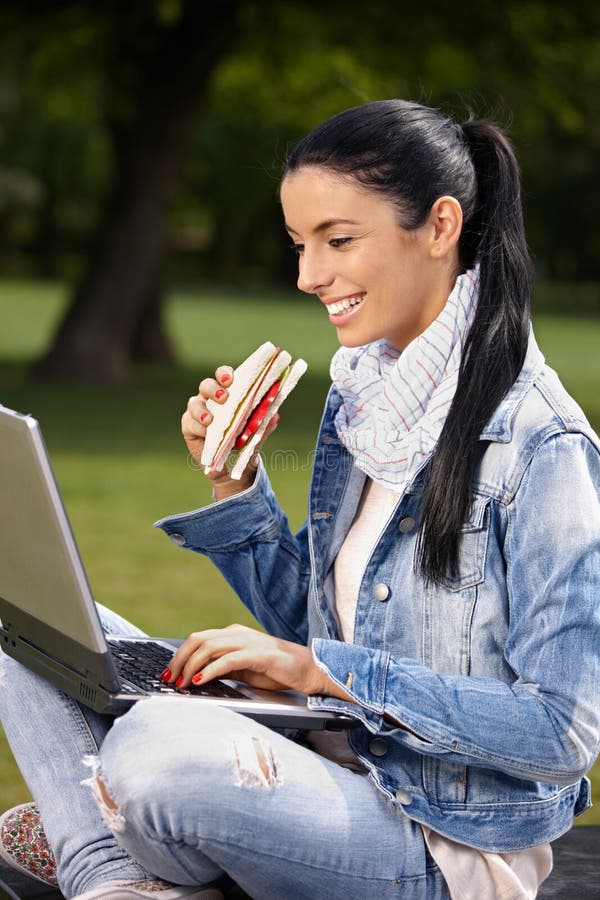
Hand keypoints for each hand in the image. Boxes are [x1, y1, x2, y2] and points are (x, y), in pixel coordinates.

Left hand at [161, 624, 353, 702]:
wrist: (309, 669)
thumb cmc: (277, 670)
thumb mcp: (243, 669)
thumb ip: (222, 668)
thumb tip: (196, 677)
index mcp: (233, 634)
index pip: (198, 639)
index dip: (179, 655)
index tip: (168, 673)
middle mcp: (238, 633)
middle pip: (198, 640)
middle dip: (179, 660)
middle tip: (169, 679)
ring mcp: (248, 642)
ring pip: (209, 647)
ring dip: (191, 667)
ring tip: (182, 683)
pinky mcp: (259, 654)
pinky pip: (228, 659)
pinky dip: (211, 670)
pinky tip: (201, 681)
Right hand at [182, 365, 278, 500]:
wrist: (232, 467)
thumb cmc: (244, 441)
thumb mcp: (257, 433)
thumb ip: (265, 424)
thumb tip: (275, 415)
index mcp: (227, 393)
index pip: (223, 376)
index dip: (225, 374)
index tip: (231, 379)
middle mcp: (209, 398)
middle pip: (206, 385)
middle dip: (214, 390)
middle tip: (224, 398)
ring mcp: (197, 411)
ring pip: (194, 403)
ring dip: (202, 410)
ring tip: (210, 420)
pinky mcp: (188, 426)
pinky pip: (190, 423)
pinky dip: (198, 427)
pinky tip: (205, 432)